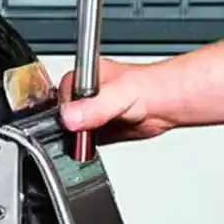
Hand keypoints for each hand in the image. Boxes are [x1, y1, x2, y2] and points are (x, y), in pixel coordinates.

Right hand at [57, 59, 173, 143]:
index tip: (74, 123)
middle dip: (70, 128)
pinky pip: (82, 141)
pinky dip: (89, 146)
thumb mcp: (120, 94)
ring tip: (99, 133)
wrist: (167, 103)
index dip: (63, 113)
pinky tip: (102, 139)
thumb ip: (94, 107)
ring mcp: (88, 112)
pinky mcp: (95, 128)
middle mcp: (82, 94)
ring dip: (79, 139)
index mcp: (80, 77)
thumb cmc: (149, 88)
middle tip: (89, 130)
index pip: (57, 98)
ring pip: (70, 131)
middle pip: (60, 116)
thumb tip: (71, 116)